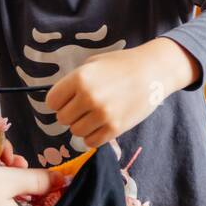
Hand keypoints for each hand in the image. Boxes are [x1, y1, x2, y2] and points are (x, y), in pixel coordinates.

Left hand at [47, 44, 169, 149]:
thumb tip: (61, 99)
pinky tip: (102, 125)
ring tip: (95, 116)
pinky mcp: (115, 128)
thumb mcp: (93, 64)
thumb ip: (75, 80)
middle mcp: (88, 97)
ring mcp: (102, 114)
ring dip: (82, 126)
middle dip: (71, 114)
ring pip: (76, 131)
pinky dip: (93, 136)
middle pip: (62, 119)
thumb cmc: (123, 64)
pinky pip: (91, 141)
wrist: (153, 71)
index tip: (69, 100)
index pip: (52, 102)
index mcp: (80, 78)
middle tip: (85, 108)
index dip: (59, 101)